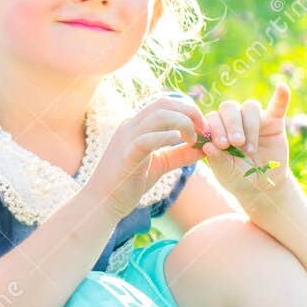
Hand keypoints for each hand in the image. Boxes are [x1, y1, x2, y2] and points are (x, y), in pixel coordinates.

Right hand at [86, 94, 206, 220]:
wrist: (102, 202)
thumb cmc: (128, 184)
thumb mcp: (160, 166)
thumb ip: (179, 155)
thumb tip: (204, 148)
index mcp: (136, 126)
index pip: (165, 104)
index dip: (188, 111)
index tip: (204, 129)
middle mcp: (130, 127)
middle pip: (164, 103)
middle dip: (189, 112)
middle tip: (204, 131)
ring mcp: (126, 139)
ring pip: (158, 115)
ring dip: (182, 123)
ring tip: (192, 140)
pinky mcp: (126, 156)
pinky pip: (146, 139)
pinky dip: (165, 137)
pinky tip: (178, 141)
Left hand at [196, 83, 293, 200]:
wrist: (262, 186)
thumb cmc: (238, 177)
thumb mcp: (225, 173)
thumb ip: (217, 160)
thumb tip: (207, 145)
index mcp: (217, 129)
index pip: (212, 118)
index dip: (216, 128)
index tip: (222, 145)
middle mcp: (233, 120)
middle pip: (229, 108)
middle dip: (231, 125)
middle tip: (236, 143)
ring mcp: (254, 120)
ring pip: (249, 108)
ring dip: (249, 126)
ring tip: (250, 149)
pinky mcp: (274, 122)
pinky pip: (278, 106)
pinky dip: (280, 98)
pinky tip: (282, 88)